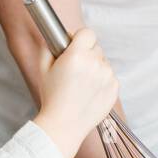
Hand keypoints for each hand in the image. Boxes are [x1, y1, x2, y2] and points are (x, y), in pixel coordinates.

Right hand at [34, 28, 118, 157]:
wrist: (64, 125)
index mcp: (77, 55)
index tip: (74, 45)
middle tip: (74, 67)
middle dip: (86, 53)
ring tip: (81, 84)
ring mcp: (107, 76)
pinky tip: (89, 91)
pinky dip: (102, 80)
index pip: (87, 33)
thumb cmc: (52, 98)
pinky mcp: (115, 88)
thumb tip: (55, 37)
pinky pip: (110, 76)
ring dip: (95, 67)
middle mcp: (95, 63)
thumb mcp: (43, 69)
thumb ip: (48, 47)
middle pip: (95, 47)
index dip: (79, 37)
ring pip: (103, 62)